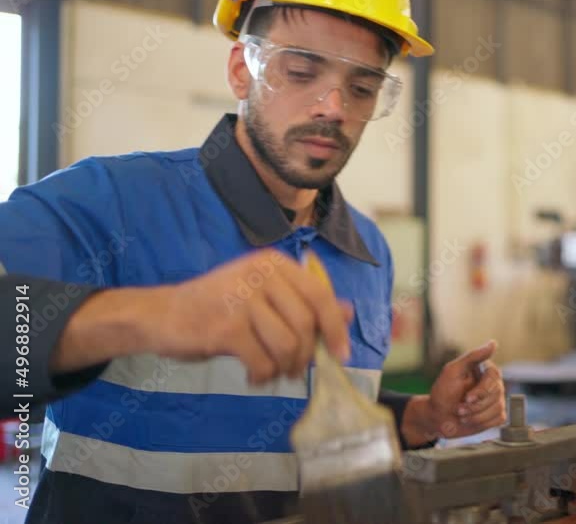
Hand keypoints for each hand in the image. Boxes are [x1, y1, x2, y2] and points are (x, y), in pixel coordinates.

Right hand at [145, 248, 351, 382]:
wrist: (161, 315)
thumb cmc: (219, 307)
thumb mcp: (264, 296)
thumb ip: (305, 301)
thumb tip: (349, 312)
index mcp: (274, 264)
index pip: (320, 295)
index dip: (336, 328)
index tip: (342, 355)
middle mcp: (260, 275)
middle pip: (306, 324)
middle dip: (305, 356)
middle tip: (294, 370)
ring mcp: (241, 300)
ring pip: (287, 345)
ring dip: (284, 368)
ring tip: (272, 372)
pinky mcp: (225, 328)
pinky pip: (262, 361)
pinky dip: (263, 376)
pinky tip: (253, 375)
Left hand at [413, 340, 506, 441]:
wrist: (436, 417)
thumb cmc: (442, 392)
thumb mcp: (453, 371)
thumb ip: (473, 356)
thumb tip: (493, 343)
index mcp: (485, 371)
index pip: (494, 377)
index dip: (481, 391)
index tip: (467, 398)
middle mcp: (493, 384)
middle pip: (496, 395)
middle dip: (475, 406)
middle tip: (459, 409)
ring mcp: (496, 400)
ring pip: (498, 408)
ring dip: (476, 416)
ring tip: (461, 415)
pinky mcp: (495, 416)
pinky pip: (498, 420)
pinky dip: (482, 422)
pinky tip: (470, 420)